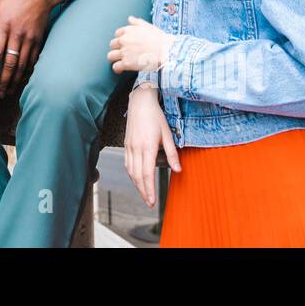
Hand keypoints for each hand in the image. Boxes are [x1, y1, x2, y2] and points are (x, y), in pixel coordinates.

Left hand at [0, 0, 58, 97]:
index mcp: (4, 24)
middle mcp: (17, 33)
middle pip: (11, 62)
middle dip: (4, 79)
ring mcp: (29, 38)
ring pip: (23, 64)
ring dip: (16, 80)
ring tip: (8, 91)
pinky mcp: (38, 40)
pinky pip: (33, 60)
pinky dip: (27, 72)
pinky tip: (21, 81)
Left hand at [108, 16, 172, 74]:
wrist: (166, 51)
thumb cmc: (160, 39)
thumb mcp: (148, 26)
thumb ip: (137, 22)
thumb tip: (130, 18)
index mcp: (128, 30)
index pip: (117, 34)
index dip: (121, 39)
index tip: (125, 44)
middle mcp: (124, 40)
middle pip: (112, 45)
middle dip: (117, 49)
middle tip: (122, 53)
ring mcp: (124, 52)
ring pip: (110, 56)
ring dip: (114, 59)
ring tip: (119, 61)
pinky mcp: (127, 63)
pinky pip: (116, 66)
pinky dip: (117, 68)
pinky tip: (120, 70)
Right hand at [123, 87, 180, 206]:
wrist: (140, 102)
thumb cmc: (155, 116)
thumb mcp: (168, 134)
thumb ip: (172, 154)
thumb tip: (178, 170)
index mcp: (147, 147)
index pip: (147, 174)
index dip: (150, 189)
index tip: (152, 201)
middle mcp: (136, 148)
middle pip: (138, 176)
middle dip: (143, 191)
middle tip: (149, 202)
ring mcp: (129, 146)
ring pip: (131, 171)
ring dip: (137, 185)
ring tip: (144, 193)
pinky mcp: (126, 144)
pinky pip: (127, 164)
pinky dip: (131, 174)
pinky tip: (136, 178)